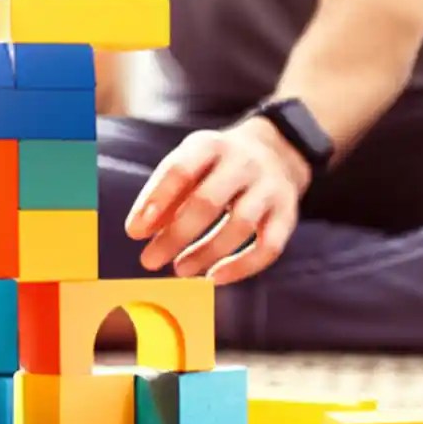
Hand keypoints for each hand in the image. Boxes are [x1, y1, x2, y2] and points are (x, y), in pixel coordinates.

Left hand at [124, 117, 310, 284]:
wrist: (277, 150)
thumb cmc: (217, 166)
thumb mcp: (190, 165)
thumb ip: (164, 195)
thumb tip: (139, 231)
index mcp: (210, 146)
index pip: (179, 170)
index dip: (156, 201)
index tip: (134, 232)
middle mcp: (244, 162)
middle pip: (208, 201)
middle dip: (176, 235)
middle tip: (149, 261)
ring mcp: (270, 187)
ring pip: (239, 225)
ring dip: (206, 252)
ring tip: (180, 270)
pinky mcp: (288, 214)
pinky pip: (269, 246)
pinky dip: (242, 267)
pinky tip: (216, 277)